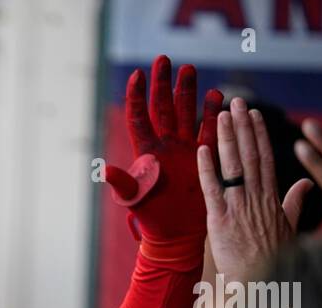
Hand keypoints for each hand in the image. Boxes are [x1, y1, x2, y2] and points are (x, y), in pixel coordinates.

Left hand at [104, 56, 221, 249]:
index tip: (138, 74)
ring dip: (189, 92)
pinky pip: (209, 131)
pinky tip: (218, 96)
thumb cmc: (152, 220)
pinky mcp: (203, 157)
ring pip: (187, 113)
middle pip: (164, 108)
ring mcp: (185, 150)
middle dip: (164, 84)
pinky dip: (213, 115)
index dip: (137, 97)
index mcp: (146, 153)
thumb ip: (123, 183)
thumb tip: (103, 171)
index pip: (139, 118)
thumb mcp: (134, 200)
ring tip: (189, 69)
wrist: (177, 235)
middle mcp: (165, 146)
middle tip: (164, 58)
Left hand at [197, 98, 313, 283]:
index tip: (253, 115)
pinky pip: (213, 189)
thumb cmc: (274, 259)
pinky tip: (203, 148)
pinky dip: (207, 168)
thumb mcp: (289, 227)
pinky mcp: (221, 221)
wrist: (262, 284)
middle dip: (242, 126)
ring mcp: (239, 207)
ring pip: (233, 165)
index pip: (264, 158)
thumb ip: (295, 202)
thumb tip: (306, 182)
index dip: (258, 134)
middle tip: (235, 102)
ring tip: (220, 114)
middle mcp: (256, 197)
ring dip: (226, 138)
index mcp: (271, 197)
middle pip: (249, 154)